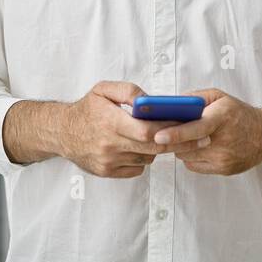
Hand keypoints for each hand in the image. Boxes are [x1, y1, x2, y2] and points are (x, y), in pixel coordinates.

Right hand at [60, 81, 210, 178]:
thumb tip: (150, 100)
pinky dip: (143, 159)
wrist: (61, 132)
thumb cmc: (86, 109)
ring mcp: (109, 161)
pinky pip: (136, 169)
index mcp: (110, 122)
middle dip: (180, 144)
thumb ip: (128, 90)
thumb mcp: (103, 90)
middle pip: (153, 149)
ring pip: (147, 159)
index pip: (147, 131)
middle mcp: (110, 145)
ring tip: (162, 138)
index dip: (170, 130)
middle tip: (201, 139)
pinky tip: (139, 148)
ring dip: (157, 150)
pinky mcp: (108, 172)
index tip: (190, 126)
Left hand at [153, 88, 261, 175]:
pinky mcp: (224, 170)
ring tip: (186, 137)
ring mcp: (224, 157)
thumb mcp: (219, 97)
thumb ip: (195, 97)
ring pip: (187, 156)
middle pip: (187, 145)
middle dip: (170, 140)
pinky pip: (194, 165)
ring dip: (180, 148)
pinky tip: (198, 147)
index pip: (196, 128)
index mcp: (222, 117)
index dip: (176, 133)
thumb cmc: (239, 113)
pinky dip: (190, 157)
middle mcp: (224, 139)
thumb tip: (170, 104)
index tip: (158, 135)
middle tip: (158, 133)